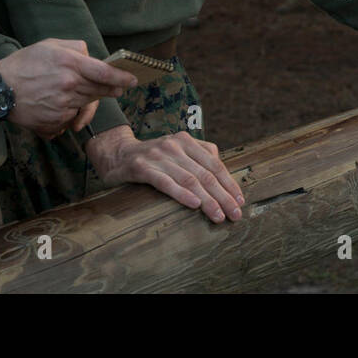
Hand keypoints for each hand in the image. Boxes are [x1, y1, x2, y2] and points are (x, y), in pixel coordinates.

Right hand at [0, 39, 136, 138]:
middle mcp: (69, 86)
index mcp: (70, 64)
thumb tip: (91, 54)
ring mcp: (63, 106)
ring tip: (71, 91)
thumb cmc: (24, 64)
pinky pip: (71, 118)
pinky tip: (55, 103)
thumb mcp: (49, 45)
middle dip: (111, 89)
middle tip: (116, 88)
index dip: (121, 78)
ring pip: (86, 104)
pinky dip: (69, 113)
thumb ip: (75, 47)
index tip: (132, 80)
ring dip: (87, 100)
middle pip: (100, 91)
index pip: (104, 73)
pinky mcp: (55, 121)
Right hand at [85, 125, 244, 222]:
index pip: (214, 164)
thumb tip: (222, 167)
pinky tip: (194, 205)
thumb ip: (200, 153)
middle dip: (223, 196)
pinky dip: (181, 194)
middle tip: (235, 214)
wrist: (117, 154)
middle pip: (205, 174)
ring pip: (189, 180)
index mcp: (186, 141)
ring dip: (207, 200)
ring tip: (219, 216)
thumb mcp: (177, 149)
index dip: (229, 183)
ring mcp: (158, 156)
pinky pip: (165, 182)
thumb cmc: (153, 156)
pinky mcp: (142, 167)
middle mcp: (175, 146)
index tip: (240, 201)